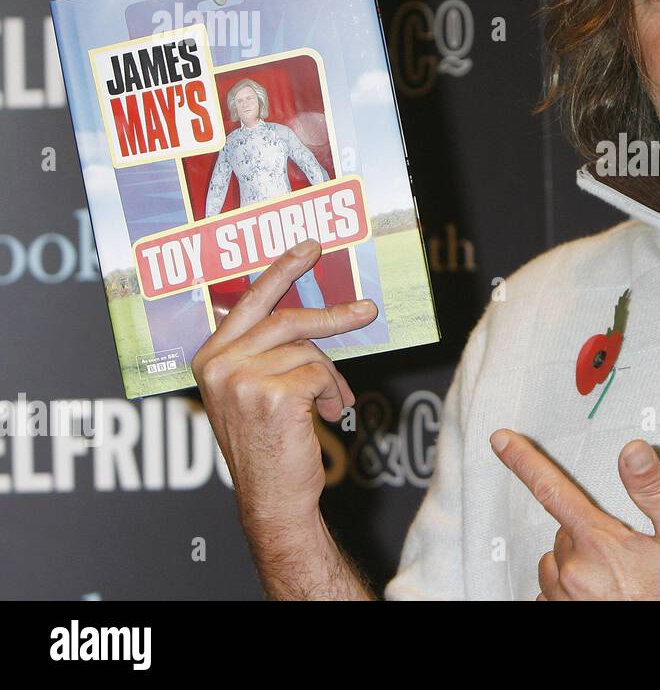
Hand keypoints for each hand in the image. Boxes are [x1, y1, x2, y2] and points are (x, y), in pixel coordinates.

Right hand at [191, 239, 377, 532]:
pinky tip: (323, 416)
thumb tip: (316, 318)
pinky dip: (331, 392)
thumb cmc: (269, 443)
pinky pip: (320, 373)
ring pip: (309, 351)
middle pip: (288, 319)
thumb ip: (271, 351)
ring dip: (329, 377)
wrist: (271, 496)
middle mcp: (218, 364)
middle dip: (333, 316)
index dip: (282, 270)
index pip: (250, 301)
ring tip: (328, 403)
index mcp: (209, 357)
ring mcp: (242, 379)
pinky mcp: (272, 394)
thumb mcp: (256, 388)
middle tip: (367, 310)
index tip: (310, 248)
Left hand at [490, 428, 659, 599]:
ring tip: (617, 576)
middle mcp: (574, 573)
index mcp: (599, 543)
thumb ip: (653, 490)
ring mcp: (565, 601)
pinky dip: (570, 590)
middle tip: (628, 550)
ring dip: (576, 561)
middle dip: (588, 531)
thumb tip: (632, 452)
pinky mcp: (563, 618)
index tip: (502, 441)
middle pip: (564, 531)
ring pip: (556, 563)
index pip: (552, 490)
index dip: (523, 461)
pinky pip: (552, 595)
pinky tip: (603, 594)